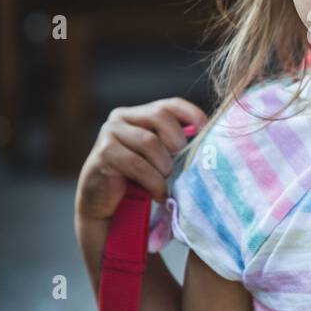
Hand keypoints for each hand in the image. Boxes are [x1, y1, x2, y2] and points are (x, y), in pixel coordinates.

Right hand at [74, 98, 207, 223]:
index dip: (191, 113)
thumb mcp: (159, 158)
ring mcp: (109, 133)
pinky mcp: (103, 153)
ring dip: (164, 167)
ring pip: (149, 142)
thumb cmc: (136, 181)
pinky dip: (154, 181)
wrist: (105, 205)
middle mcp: (121, 118)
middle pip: (160, 117)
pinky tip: (159, 194)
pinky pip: (138, 164)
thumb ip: (174, 145)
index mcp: (138, 114)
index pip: (169, 104)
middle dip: (176, 142)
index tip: (206, 129)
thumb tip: (206, 139)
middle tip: (181, 166)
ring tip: (167, 183)